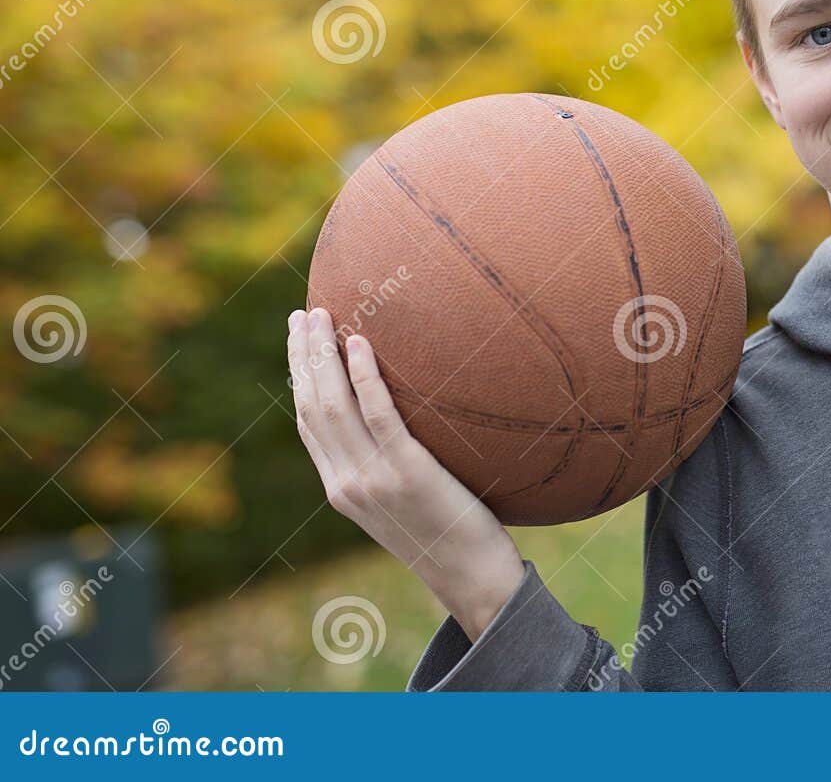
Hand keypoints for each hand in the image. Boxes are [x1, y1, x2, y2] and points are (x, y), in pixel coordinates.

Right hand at [288, 307, 526, 640]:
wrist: (472, 576)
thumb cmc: (450, 534)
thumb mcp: (403, 500)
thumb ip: (388, 463)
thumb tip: (400, 418)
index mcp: (341, 488)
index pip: (308, 424)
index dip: (299, 379)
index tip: (298, 341)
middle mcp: (346, 482)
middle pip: (312, 407)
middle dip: (303, 357)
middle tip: (302, 314)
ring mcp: (373, 478)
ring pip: (334, 406)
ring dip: (324, 356)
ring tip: (324, 315)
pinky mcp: (407, 471)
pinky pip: (379, 415)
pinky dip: (364, 377)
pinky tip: (361, 345)